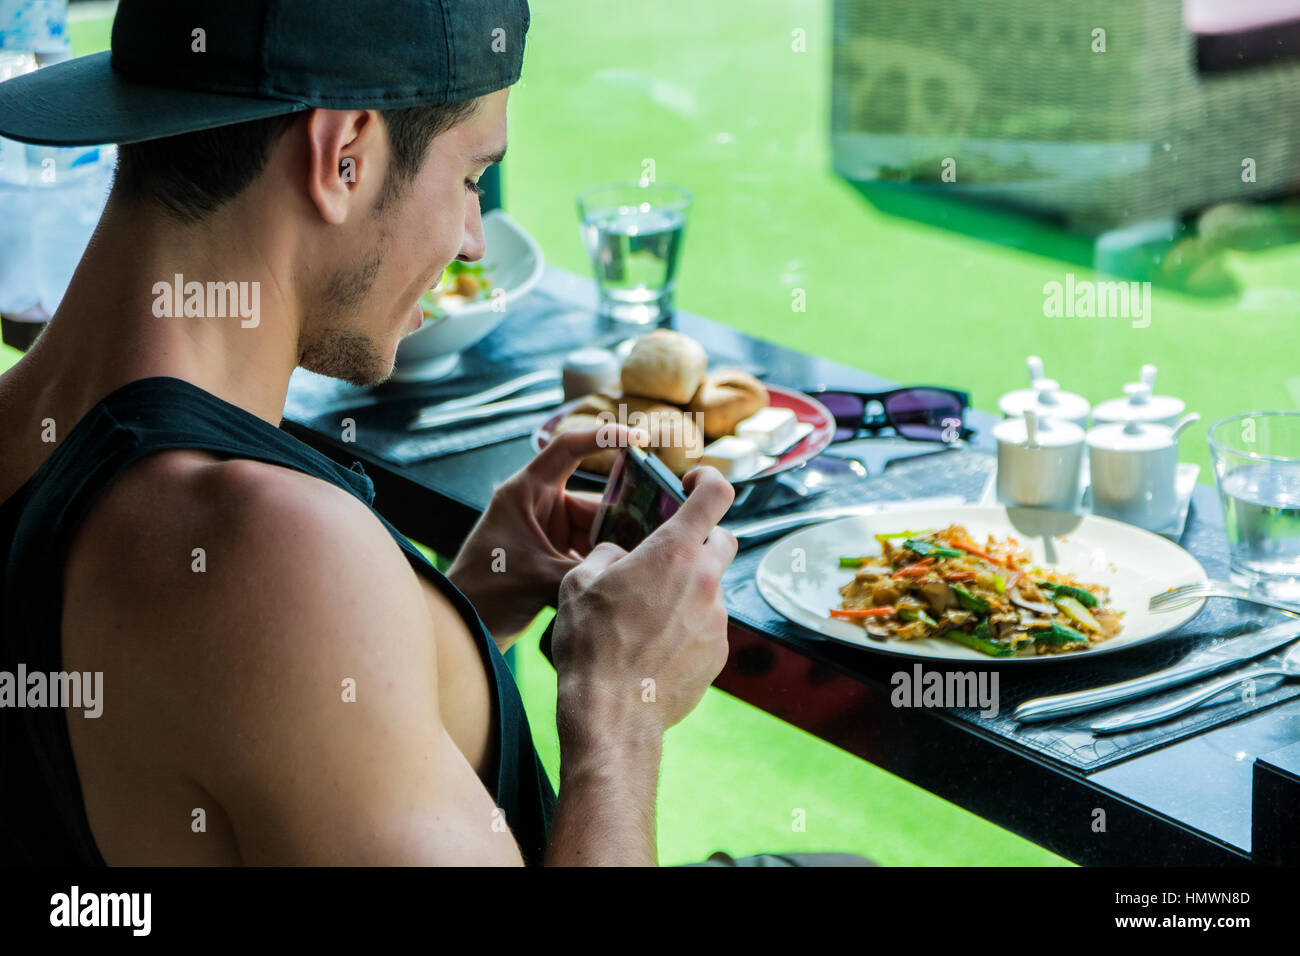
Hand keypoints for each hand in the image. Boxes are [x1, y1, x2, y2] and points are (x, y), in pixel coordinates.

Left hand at [447, 423, 647, 643]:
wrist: (463, 628)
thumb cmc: (486, 592)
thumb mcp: (541, 578)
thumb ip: (589, 570)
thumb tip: (633, 569)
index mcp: (527, 492)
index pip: (568, 448)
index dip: (602, 438)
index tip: (636, 440)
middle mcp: (539, 506)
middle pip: (594, 502)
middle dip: (625, 519)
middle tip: (659, 533)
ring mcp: (547, 531)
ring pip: (596, 530)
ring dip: (616, 547)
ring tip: (644, 561)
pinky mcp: (552, 555)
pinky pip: (588, 550)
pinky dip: (605, 561)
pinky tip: (626, 575)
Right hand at [551, 466, 737, 748]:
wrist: (611, 713)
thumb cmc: (590, 644)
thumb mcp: (578, 583)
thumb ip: (607, 555)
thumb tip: (619, 554)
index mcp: (673, 552)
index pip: (716, 494)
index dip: (708, 478)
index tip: (693, 481)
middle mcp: (705, 581)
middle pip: (724, 539)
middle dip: (703, 537)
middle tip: (670, 552)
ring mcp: (717, 619)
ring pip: (713, 587)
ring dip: (690, 588)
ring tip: (649, 614)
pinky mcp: (719, 653)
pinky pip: (709, 625)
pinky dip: (689, 625)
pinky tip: (657, 646)